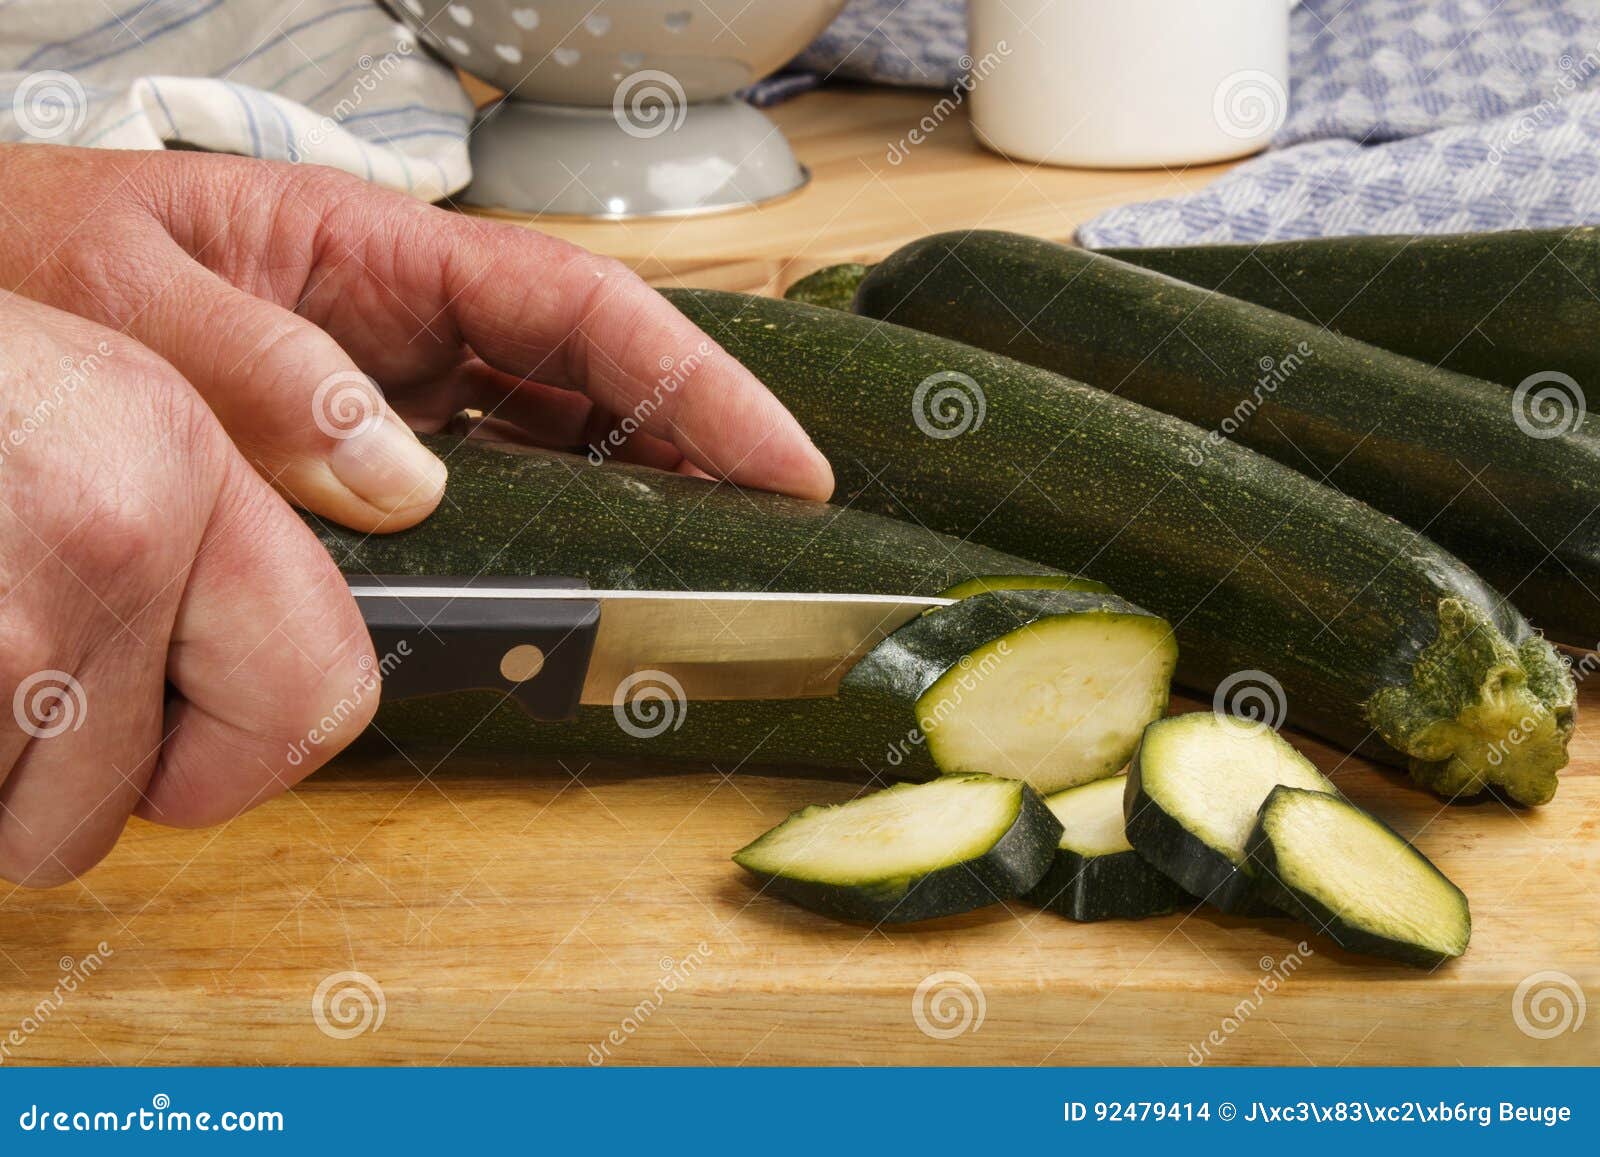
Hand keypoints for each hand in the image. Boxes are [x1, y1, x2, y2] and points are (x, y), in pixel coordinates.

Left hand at [0, 145, 833, 532]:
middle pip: (597, 384)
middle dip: (698, 451)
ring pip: (554, 446)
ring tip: (701, 572)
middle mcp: (405, 328)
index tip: (780, 461)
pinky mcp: (359, 463)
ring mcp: (390, 398)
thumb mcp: (130, 293)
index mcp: (376, 255)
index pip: (584, 310)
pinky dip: (537, 545)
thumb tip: (404, 484)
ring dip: (634, 504)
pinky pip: (481, 500)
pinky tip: (570, 591)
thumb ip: (263, 375)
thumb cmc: (25, 262)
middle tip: (776, 537)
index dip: (699, 385)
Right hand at [0, 291, 375, 884]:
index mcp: (180, 460)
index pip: (321, 693)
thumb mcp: (88, 410)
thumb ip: (198, 547)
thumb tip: (285, 705)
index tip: (186, 737)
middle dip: (56, 782)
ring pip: (17, 833)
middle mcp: (108, 535)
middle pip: (126, 804)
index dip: (246, 749)